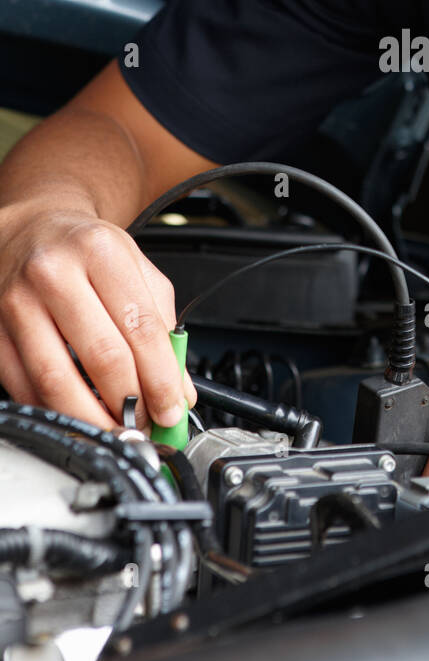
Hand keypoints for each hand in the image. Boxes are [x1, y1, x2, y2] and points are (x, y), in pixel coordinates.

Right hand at [0, 202, 195, 432]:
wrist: (29, 231)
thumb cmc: (85, 251)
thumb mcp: (135, 268)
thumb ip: (164, 326)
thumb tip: (180, 388)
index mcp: (99, 251)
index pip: (140, 327)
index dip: (161, 378)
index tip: (173, 408)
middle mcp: (54, 273)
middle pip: (102, 356)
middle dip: (131, 402)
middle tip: (147, 424)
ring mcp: (18, 303)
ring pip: (57, 379)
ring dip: (93, 418)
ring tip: (117, 430)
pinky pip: (25, 387)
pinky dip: (56, 412)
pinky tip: (78, 418)